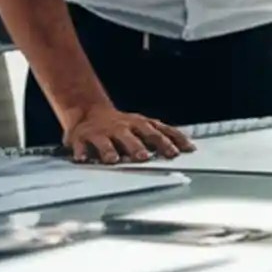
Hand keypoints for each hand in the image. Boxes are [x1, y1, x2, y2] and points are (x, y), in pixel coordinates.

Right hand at [63, 106, 194, 163]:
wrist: (89, 111)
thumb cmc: (123, 125)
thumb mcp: (144, 126)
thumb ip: (163, 136)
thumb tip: (189, 148)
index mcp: (141, 124)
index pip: (160, 132)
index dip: (170, 141)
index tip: (181, 151)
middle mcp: (123, 127)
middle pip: (133, 136)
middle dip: (139, 146)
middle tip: (144, 157)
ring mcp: (102, 132)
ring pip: (107, 141)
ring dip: (110, 150)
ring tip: (113, 160)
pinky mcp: (82, 138)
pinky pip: (81, 146)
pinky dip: (82, 153)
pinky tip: (83, 159)